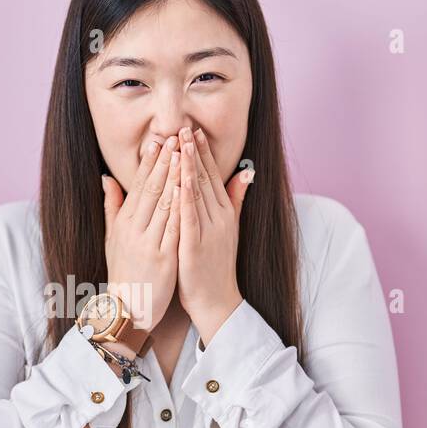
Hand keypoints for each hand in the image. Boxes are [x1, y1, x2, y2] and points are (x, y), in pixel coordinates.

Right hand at [100, 134, 181, 331]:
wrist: (128, 310)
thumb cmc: (124, 272)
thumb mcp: (112, 239)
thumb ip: (112, 207)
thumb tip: (106, 178)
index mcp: (124, 224)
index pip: (138, 186)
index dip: (149, 163)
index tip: (158, 141)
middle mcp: (134, 230)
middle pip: (152, 190)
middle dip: (164, 162)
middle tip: (175, 137)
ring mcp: (148, 244)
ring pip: (163, 204)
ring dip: (175, 177)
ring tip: (185, 155)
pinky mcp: (163, 259)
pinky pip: (174, 228)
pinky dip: (181, 207)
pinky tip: (189, 190)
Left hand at [176, 125, 248, 343]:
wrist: (217, 301)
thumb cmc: (216, 266)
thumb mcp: (230, 229)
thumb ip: (237, 199)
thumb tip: (247, 172)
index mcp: (224, 213)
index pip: (212, 177)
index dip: (202, 153)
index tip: (192, 131)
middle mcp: (219, 218)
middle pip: (205, 179)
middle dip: (193, 152)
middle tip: (184, 127)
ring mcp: (208, 231)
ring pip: (197, 193)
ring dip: (188, 166)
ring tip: (180, 143)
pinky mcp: (196, 245)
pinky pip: (190, 217)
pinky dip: (185, 197)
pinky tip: (179, 180)